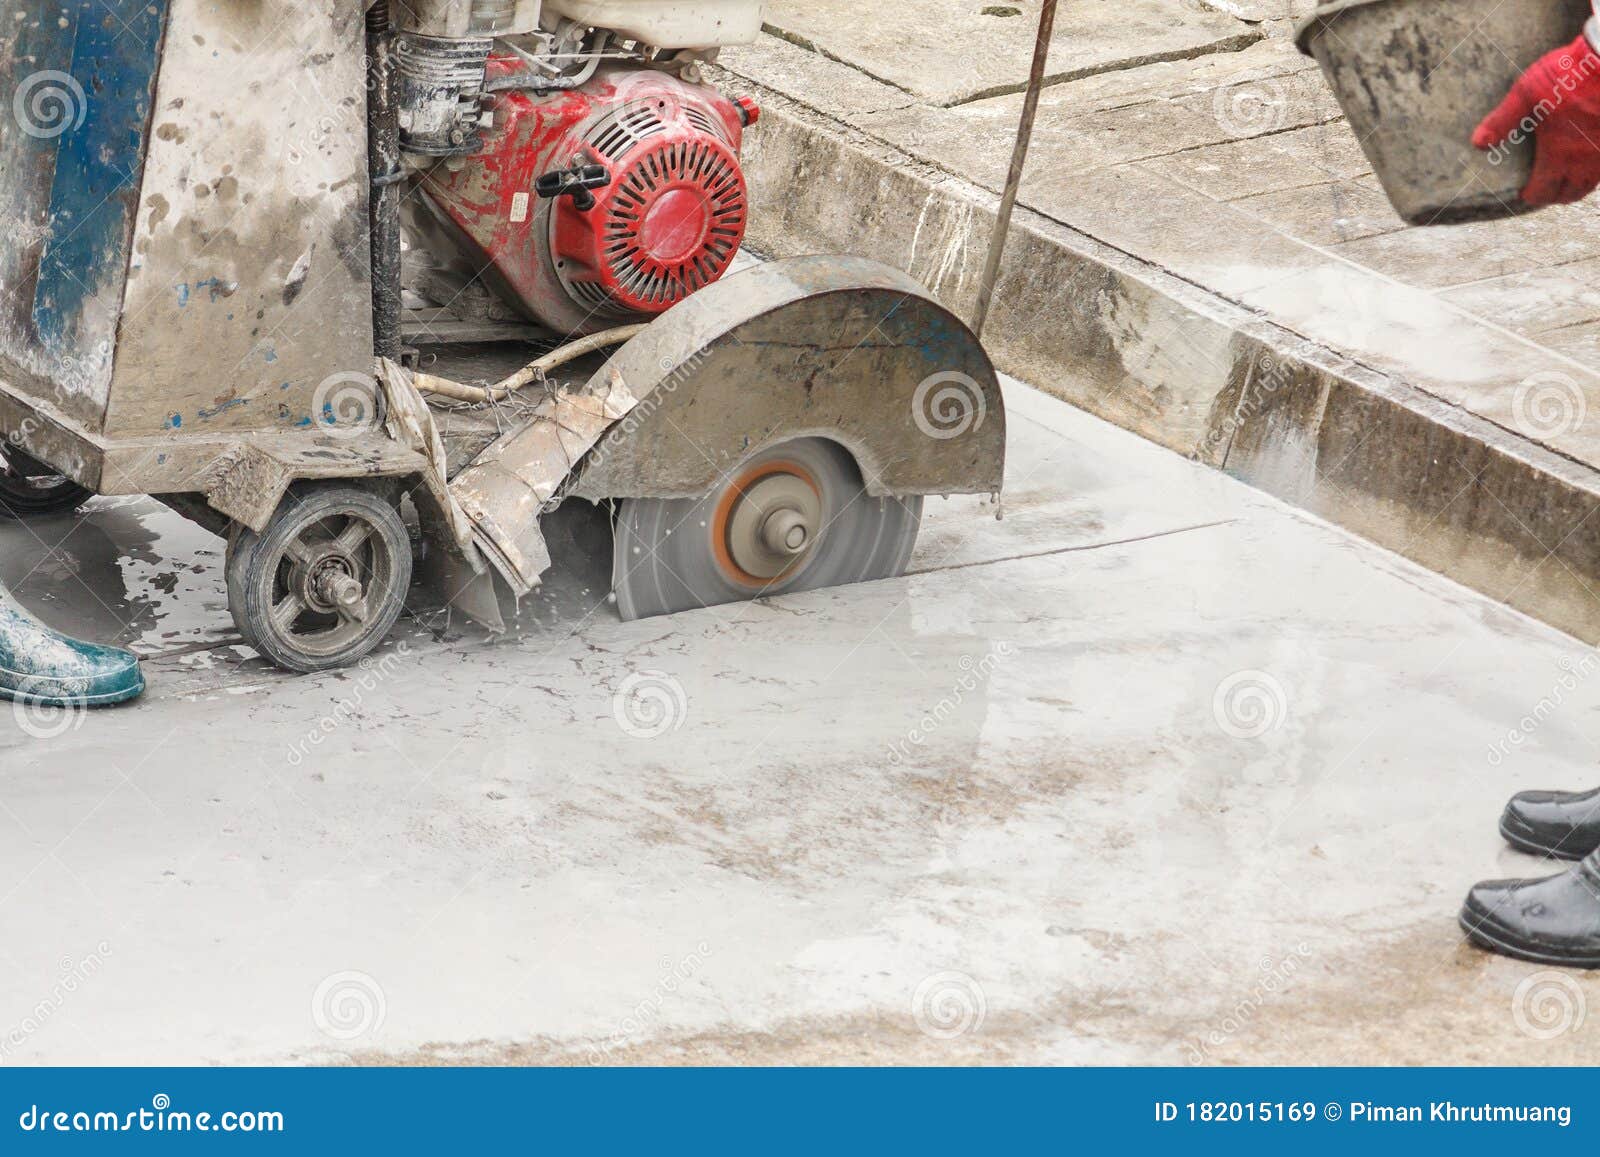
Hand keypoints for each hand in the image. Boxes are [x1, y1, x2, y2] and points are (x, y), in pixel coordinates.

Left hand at [1473, 34, 1599, 206]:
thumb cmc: (1568, 75)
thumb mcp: (1526, 93)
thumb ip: (1503, 120)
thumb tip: (1478, 144)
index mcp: (1558, 154)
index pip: (1543, 192)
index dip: (1530, 196)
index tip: (1522, 191)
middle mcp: (1584, 160)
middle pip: (1569, 194)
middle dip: (1552, 196)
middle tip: (1541, 189)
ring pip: (1590, 184)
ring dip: (1575, 187)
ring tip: (1564, 180)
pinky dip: (1593, 173)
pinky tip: (1588, 161)